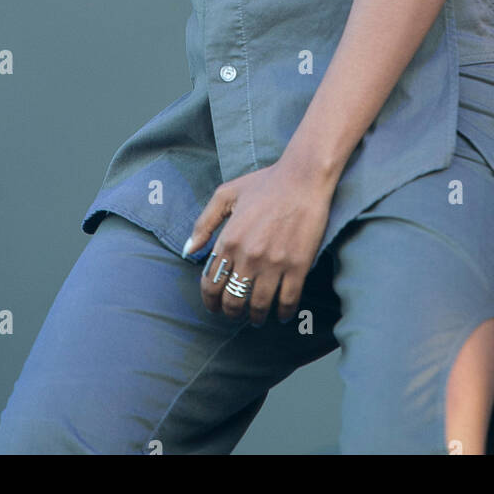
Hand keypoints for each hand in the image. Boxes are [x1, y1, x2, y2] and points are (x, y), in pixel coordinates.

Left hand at [183, 160, 334, 326]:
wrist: (303, 177)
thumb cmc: (265, 183)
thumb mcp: (226, 194)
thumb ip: (204, 223)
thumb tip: (189, 250)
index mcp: (228, 240)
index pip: (211, 284)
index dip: (210, 301)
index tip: (214, 306)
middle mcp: (248, 256)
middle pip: (232, 301)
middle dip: (231, 312)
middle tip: (235, 313)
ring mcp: (274, 263)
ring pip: (258, 306)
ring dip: (255, 317)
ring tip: (257, 317)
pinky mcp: (298, 266)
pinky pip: (287, 301)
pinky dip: (283, 313)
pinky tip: (281, 314)